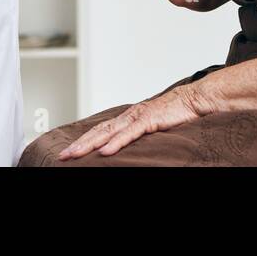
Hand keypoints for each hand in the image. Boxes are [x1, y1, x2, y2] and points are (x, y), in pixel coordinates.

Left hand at [57, 86, 202, 160]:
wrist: (193, 100)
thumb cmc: (174, 114)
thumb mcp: (151, 126)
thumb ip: (137, 133)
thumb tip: (123, 148)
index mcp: (127, 117)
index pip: (100, 130)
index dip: (84, 140)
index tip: (69, 151)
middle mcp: (128, 115)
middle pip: (98, 131)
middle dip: (80, 143)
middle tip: (64, 155)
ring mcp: (137, 116)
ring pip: (109, 132)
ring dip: (91, 143)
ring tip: (76, 154)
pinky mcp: (149, 120)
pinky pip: (129, 133)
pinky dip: (116, 142)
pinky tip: (106, 151)